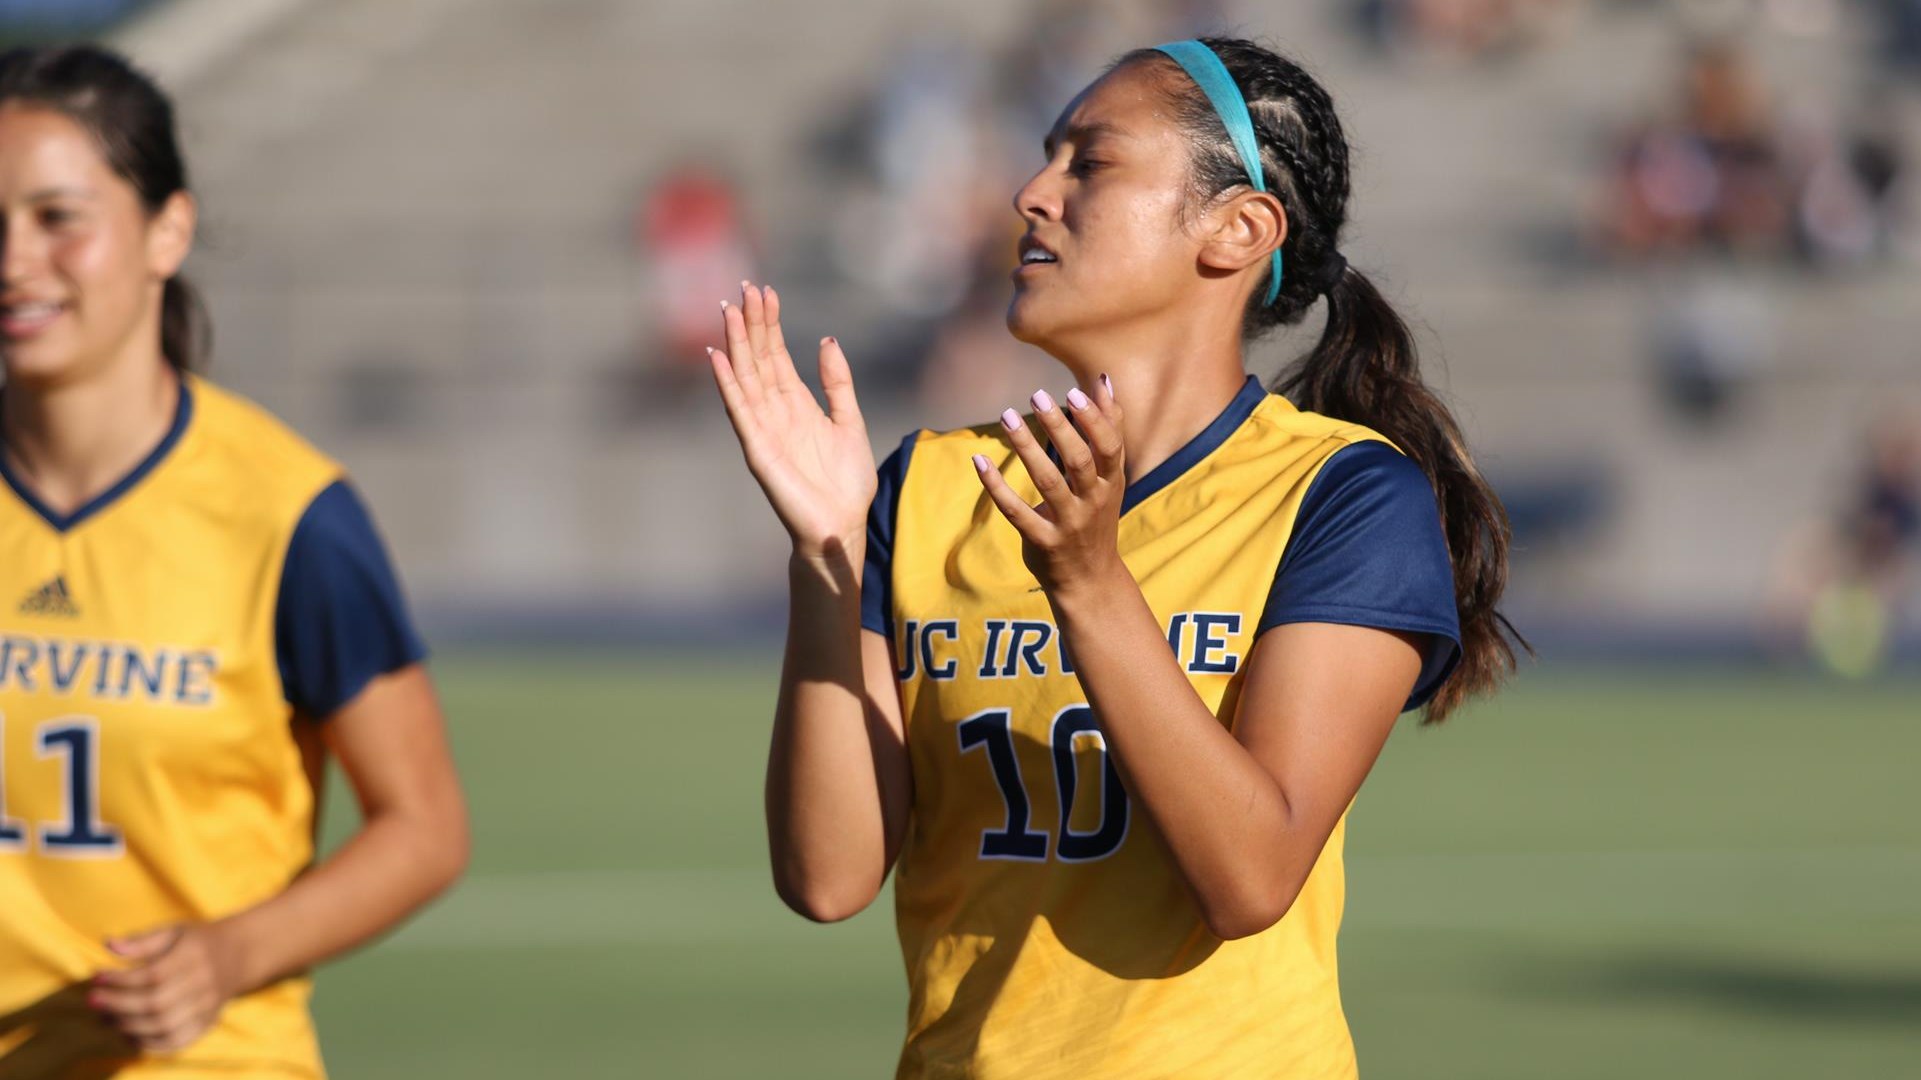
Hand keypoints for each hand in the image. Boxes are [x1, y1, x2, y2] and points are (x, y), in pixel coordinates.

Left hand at [90, 923, 246, 1053]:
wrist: (240, 955)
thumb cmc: (198, 942)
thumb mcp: (175, 931)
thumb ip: (142, 940)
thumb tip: (109, 945)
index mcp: (195, 956)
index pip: (153, 974)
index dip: (121, 979)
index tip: (97, 976)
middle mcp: (204, 983)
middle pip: (156, 1003)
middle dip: (118, 1004)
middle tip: (93, 1000)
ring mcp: (207, 1006)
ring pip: (164, 1025)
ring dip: (128, 1025)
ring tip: (106, 1017)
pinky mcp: (207, 1023)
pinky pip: (176, 1041)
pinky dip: (149, 1043)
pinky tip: (128, 1034)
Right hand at [708, 282, 876, 562]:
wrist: (843, 523)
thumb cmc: (847, 480)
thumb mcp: (850, 421)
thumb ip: (837, 383)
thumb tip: (826, 341)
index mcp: (797, 403)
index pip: (777, 355)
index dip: (770, 324)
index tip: (765, 291)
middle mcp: (775, 411)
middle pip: (758, 359)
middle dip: (751, 324)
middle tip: (745, 287)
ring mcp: (764, 428)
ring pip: (746, 377)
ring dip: (736, 344)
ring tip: (728, 311)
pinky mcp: (758, 449)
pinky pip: (740, 411)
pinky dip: (728, 385)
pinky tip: (718, 358)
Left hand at [974, 377, 1127, 593]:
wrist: (1091, 580)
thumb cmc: (1096, 516)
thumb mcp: (1111, 477)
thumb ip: (1108, 430)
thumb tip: (1105, 380)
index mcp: (1112, 483)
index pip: (1109, 447)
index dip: (1095, 420)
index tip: (1074, 392)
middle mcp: (1093, 502)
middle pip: (1079, 461)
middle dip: (1059, 426)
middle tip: (1037, 394)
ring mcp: (1068, 524)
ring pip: (1047, 482)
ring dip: (1026, 447)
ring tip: (1008, 414)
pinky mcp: (1043, 542)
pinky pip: (1016, 512)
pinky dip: (997, 487)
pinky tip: (980, 461)